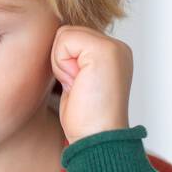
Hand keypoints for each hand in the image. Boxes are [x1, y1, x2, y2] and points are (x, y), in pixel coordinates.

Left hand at [50, 25, 131, 142]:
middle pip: (67, 32)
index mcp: (112, 54)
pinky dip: (62, 64)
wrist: (96, 139)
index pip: (72, 37)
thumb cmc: (85, 119)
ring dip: (62, 64)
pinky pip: (65, 39)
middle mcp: (117, 48)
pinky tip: (77, 83)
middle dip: (63, 61)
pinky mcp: (104, 50)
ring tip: (78, 85)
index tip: (78, 86)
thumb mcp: (77, 81)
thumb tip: (54, 42)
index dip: (65, 62)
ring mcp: (114, 47)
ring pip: (64, 34)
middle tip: (78, 86)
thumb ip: (73, 58)